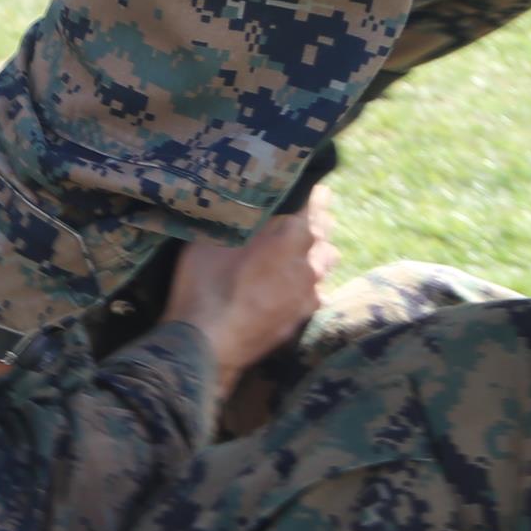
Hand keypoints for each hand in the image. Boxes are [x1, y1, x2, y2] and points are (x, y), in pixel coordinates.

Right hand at [163, 183, 337, 412]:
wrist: (207, 343)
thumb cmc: (204, 283)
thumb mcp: (212, 239)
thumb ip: (238, 220)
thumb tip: (248, 204)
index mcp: (288, 237)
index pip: (313, 208)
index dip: (316, 196)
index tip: (318, 188)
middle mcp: (307, 263)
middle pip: (324, 235)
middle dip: (318, 222)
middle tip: (310, 216)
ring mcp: (308, 293)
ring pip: (327, 264)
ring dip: (319, 253)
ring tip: (308, 249)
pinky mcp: (302, 317)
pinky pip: (318, 293)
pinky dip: (312, 284)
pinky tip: (302, 287)